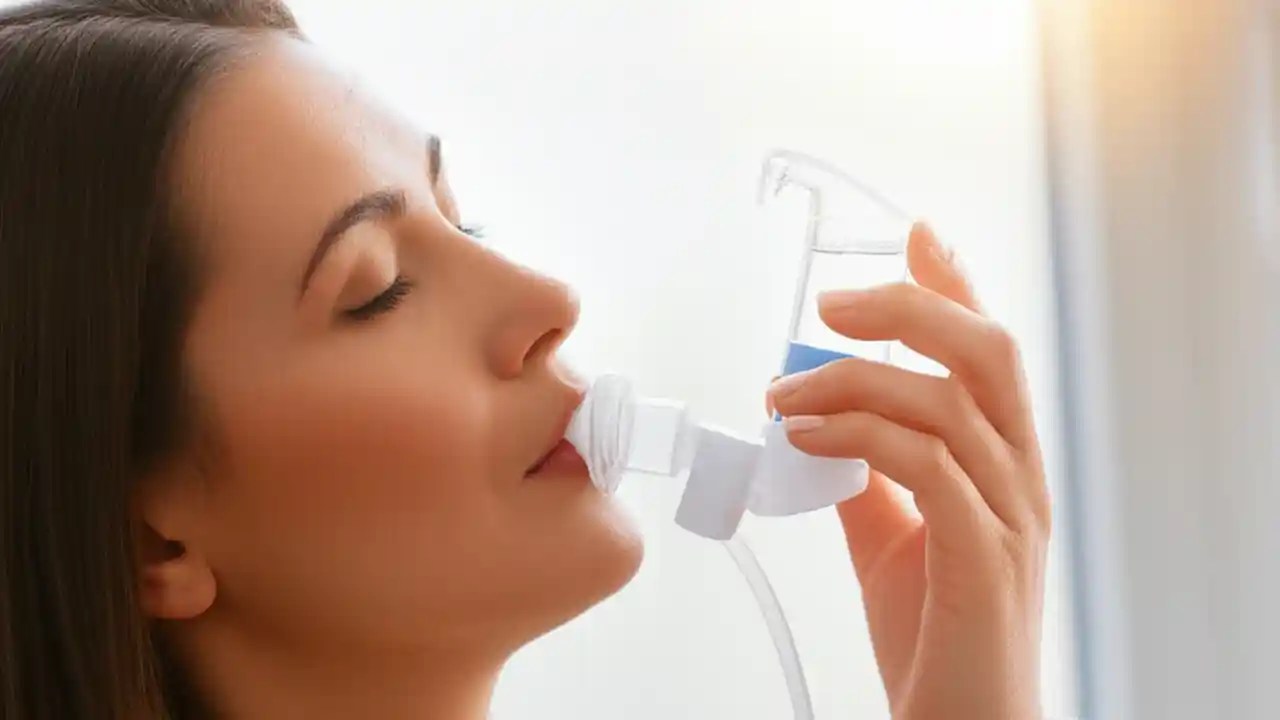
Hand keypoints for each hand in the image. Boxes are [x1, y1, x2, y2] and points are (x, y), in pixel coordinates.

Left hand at [766, 223, 1049, 719]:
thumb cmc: (936, 634)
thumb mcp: (890, 537)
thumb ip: (866, 476)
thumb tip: (816, 423)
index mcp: (1002, 461)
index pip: (988, 352)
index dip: (956, 286)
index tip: (917, 235)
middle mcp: (1020, 476)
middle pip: (986, 352)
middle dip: (909, 308)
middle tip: (828, 306)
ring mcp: (1009, 514)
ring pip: (946, 402)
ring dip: (851, 383)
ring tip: (781, 397)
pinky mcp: (982, 556)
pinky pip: (925, 465)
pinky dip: (857, 436)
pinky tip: (804, 438)